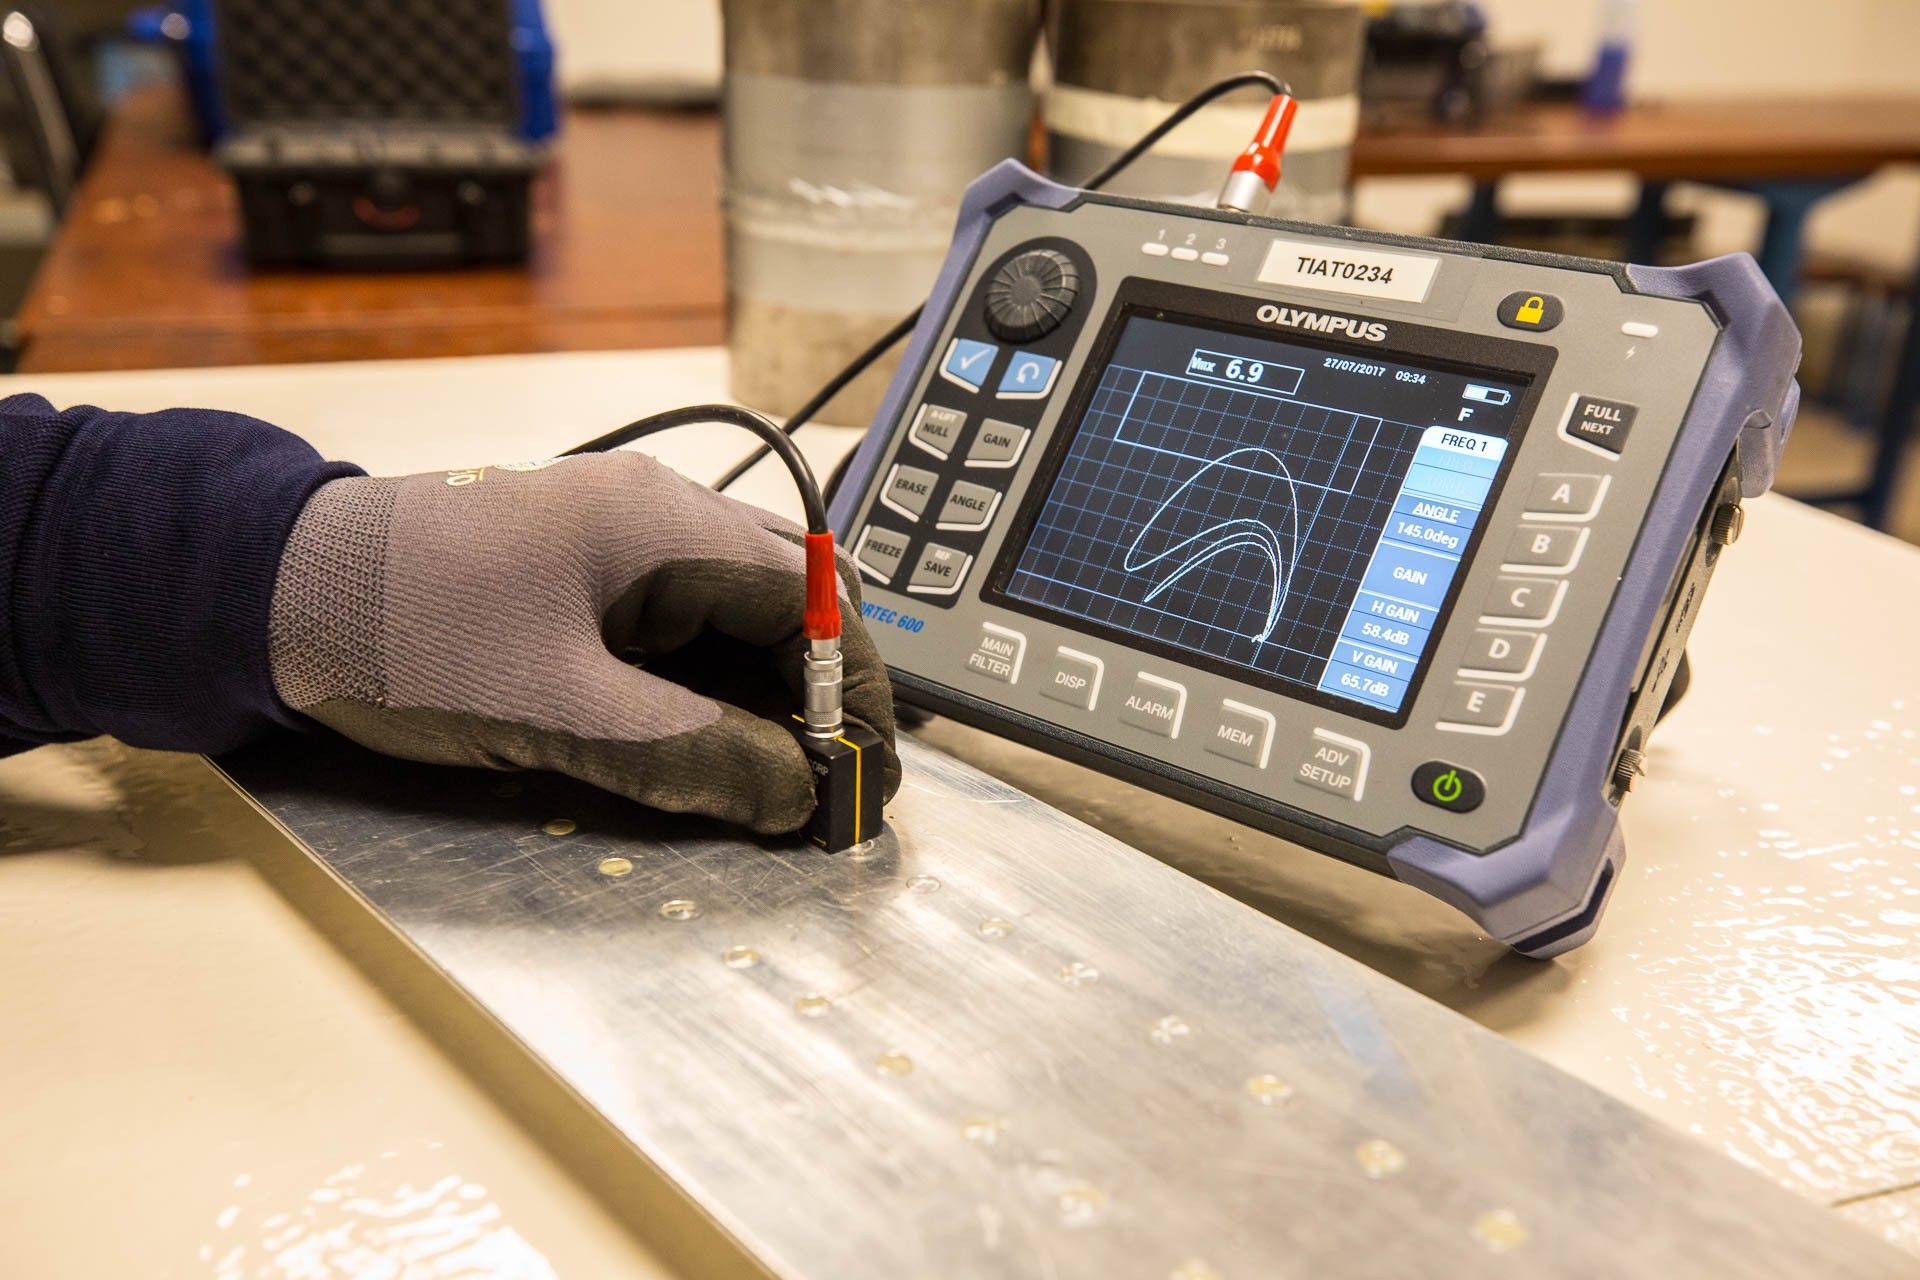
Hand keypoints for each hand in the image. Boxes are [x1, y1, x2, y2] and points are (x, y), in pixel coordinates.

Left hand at [268, 451, 897, 832]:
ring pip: (741, 611)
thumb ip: (696, 757)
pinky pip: (686, 622)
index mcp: (668, 525)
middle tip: (833, 787)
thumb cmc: (411, 639)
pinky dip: (716, 683)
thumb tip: (801, 798)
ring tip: (781, 778)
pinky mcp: (585, 571)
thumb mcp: (565, 715)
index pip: (817, 602)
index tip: (869, 778)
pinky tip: (711, 740)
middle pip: (794, 598)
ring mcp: (621, 537)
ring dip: (774, 692)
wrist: (268, 592)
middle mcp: (660, 515)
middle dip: (829, 693)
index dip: (858, 696)